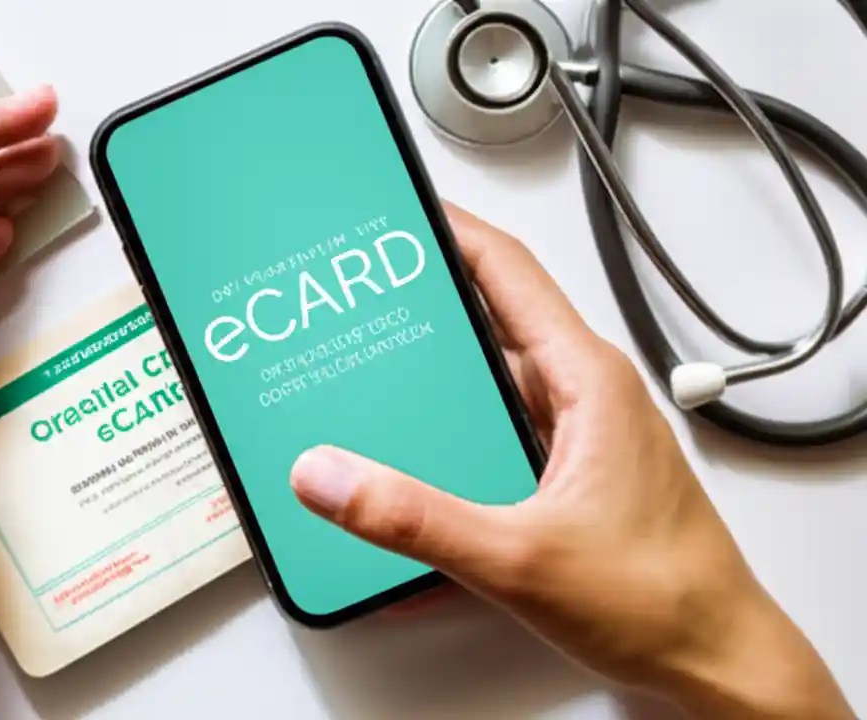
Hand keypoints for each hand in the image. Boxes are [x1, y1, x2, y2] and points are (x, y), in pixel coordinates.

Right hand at [290, 205, 853, 718]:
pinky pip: (493, 436)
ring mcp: (573, 437)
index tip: (392, 209)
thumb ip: (413, 517)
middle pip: (486, 322)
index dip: (446, 228)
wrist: (713, 660)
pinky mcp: (562, 478)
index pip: (506, 269)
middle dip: (417, 310)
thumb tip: (331, 475)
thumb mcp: (517, 557)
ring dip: (430, 385)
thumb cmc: (662, 598)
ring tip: (366, 384)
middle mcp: (582, 395)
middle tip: (354, 302)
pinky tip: (409, 470)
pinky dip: (448, 442)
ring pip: (486, 384)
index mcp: (587, 379)